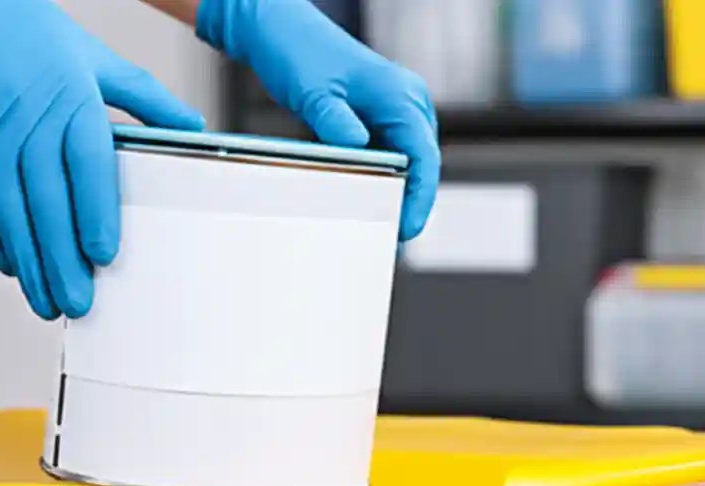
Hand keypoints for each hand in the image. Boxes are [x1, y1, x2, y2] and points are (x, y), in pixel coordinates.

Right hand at [0, 0, 205, 318]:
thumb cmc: (29, 28)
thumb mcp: (96, 57)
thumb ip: (145, 97)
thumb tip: (193, 127)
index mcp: (73, 101)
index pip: (88, 165)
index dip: (94, 211)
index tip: (103, 254)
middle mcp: (30, 120)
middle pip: (48, 200)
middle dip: (62, 257)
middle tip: (78, 303)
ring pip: (10, 209)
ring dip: (29, 260)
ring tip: (46, 301)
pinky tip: (10, 266)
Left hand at [197, 0, 439, 241]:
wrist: (279, 30)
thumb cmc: (299, 53)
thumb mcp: (314, 94)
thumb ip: (335, 122)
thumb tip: (358, 147)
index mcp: (400, 95)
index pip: (424, 155)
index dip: (420, 196)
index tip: (409, 226)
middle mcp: (406, 100)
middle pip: (422, 162)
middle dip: (411, 200)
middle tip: (392, 236)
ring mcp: (395, 107)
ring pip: (408, 160)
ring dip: (398, 190)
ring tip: (383, 224)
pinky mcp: (378, 115)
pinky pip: (390, 152)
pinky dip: (383, 176)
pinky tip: (369, 197)